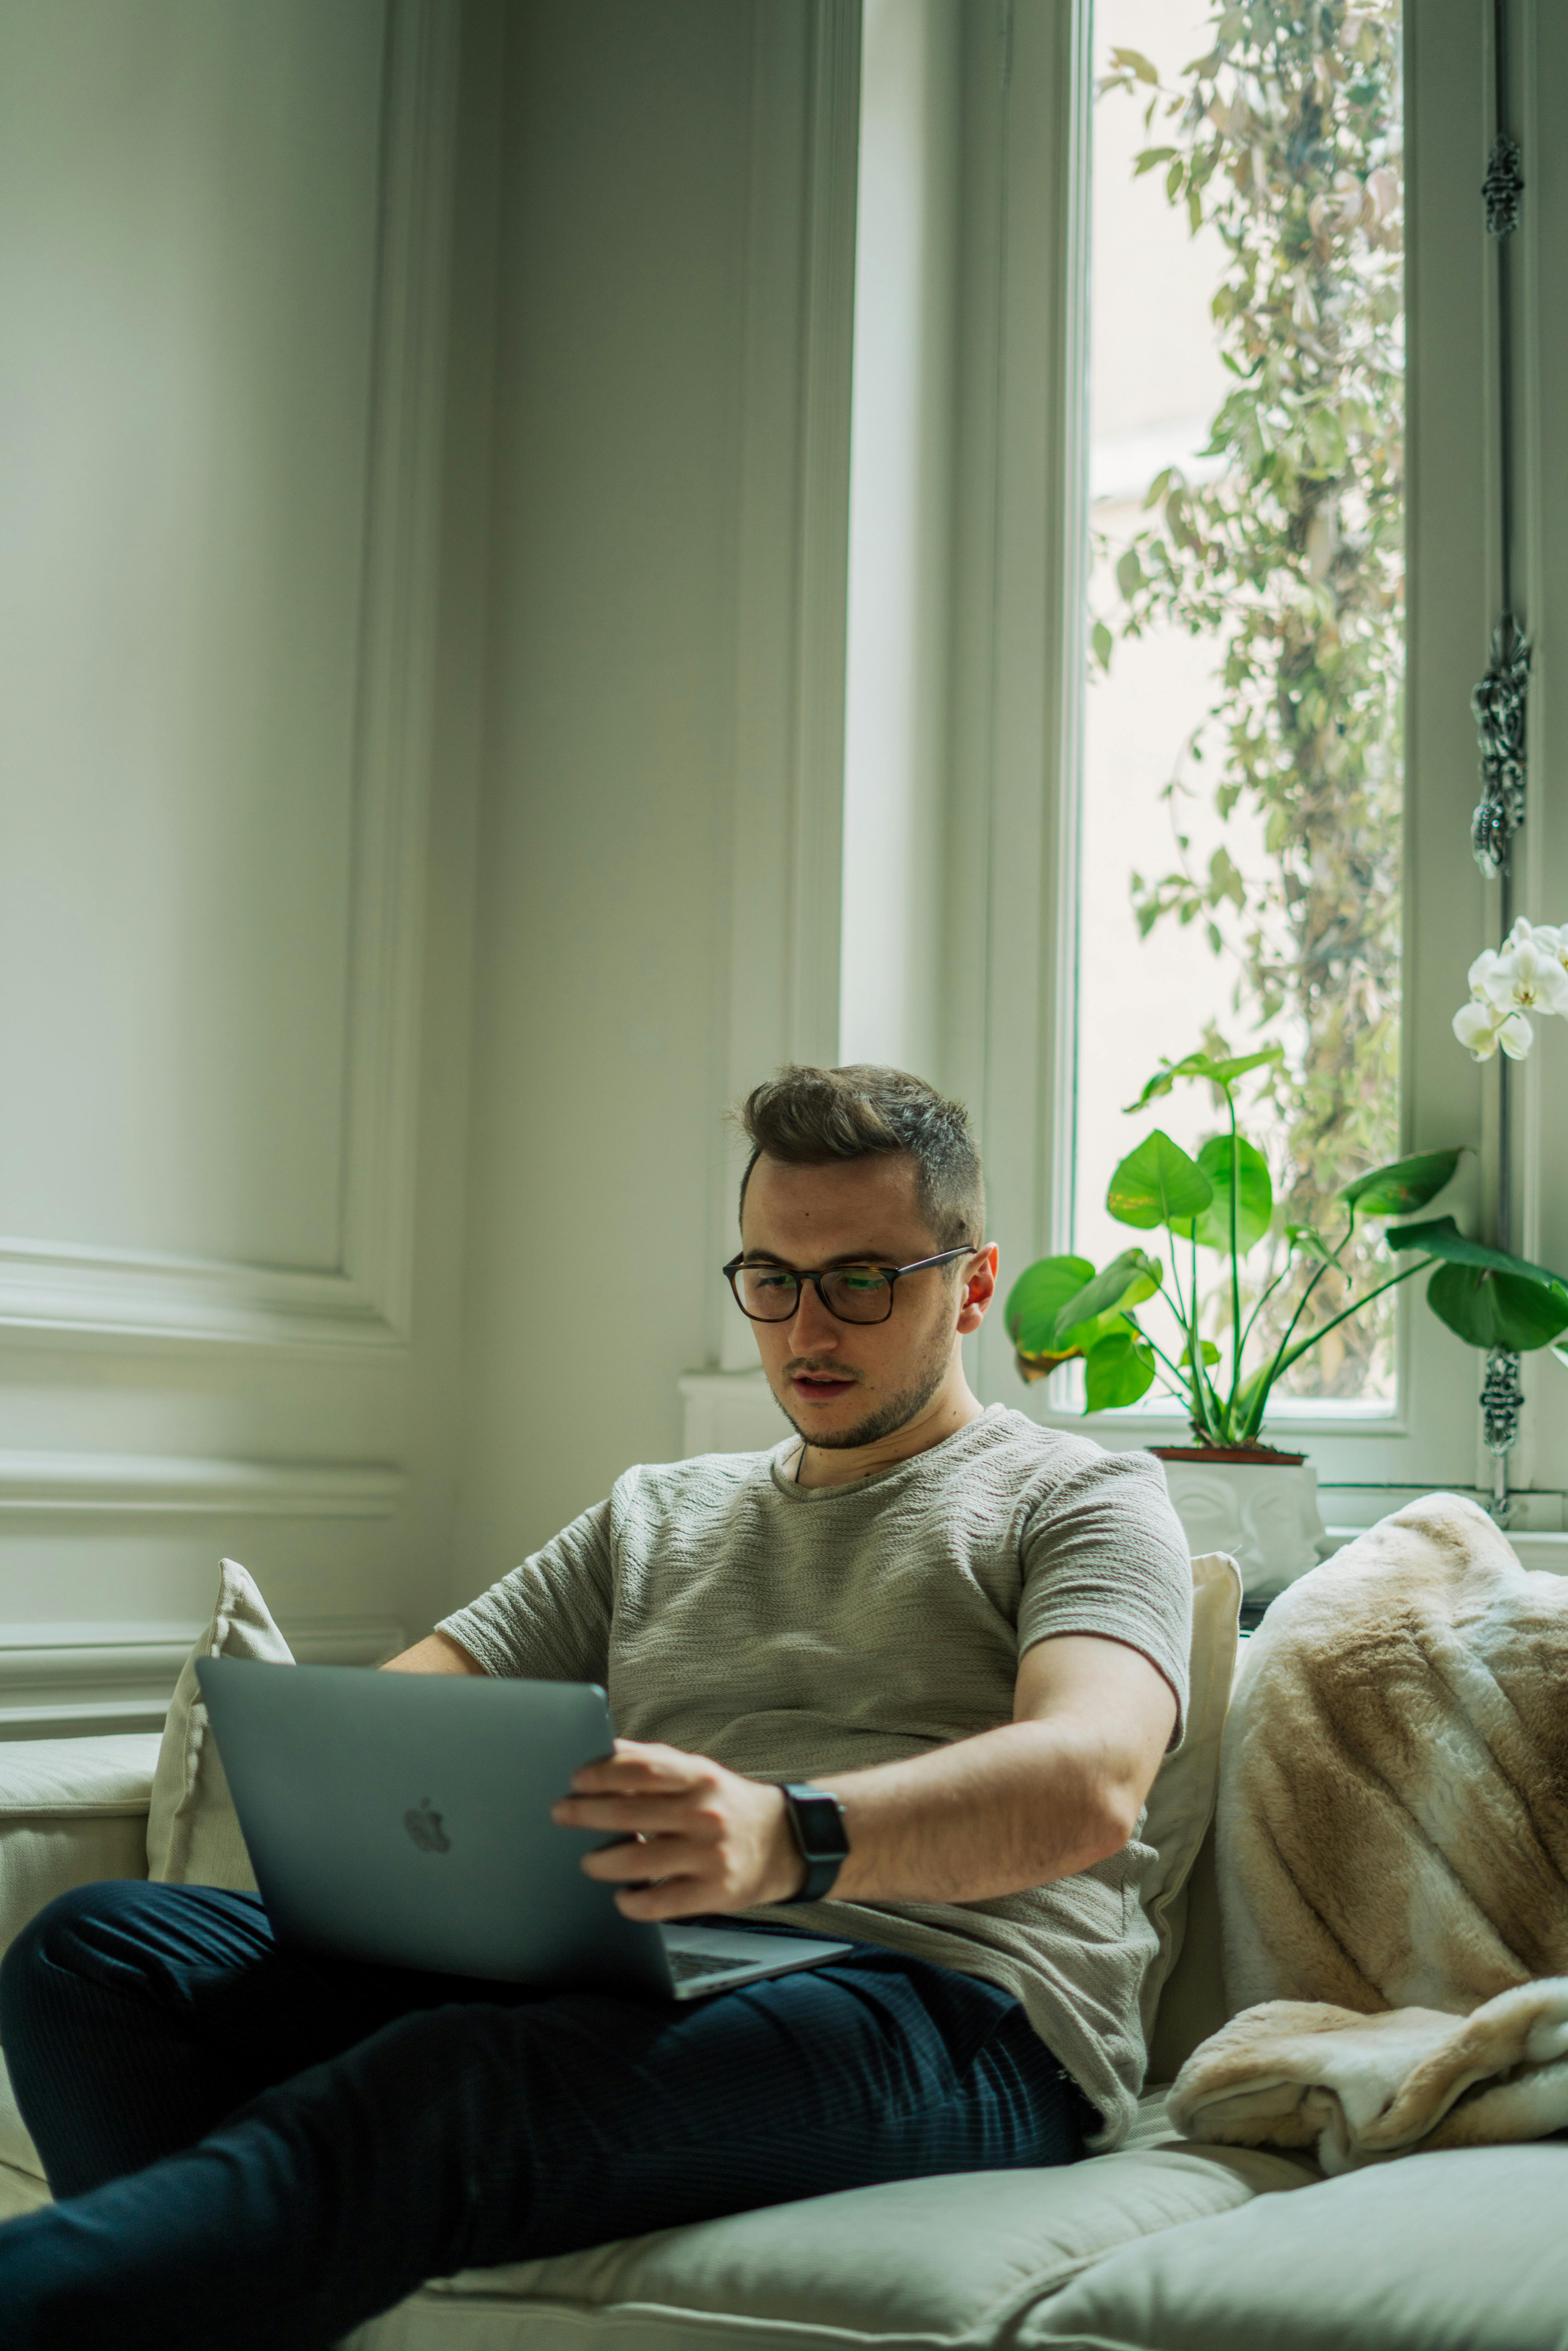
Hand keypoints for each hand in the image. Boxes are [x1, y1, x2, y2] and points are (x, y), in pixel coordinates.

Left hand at [551, 1740, 804, 1919]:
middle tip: (562, 1814)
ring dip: (602, 1861)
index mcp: (699, 1777)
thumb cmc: (726, 1804)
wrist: (785, 1842)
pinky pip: (659, 1903)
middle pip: (629, 1815)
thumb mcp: (698, 1772)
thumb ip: (654, 1762)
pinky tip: (622, 1897)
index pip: (640, 1770)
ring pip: (638, 1862)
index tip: (576, 1779)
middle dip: (586, 1814)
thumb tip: (604, 1752)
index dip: (601, 1773)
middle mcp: (705, 1814)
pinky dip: (632, 1902)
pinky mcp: (714, 1893)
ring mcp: (709, 1855)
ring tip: (588, 1860)